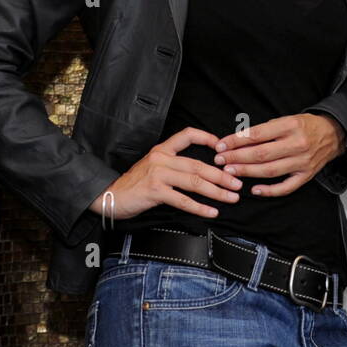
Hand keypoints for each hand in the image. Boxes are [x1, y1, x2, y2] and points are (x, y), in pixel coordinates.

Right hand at [88, 126, 242, 220]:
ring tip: (231, 197)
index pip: (187, 134)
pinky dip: (199, 207)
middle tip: (238, 183)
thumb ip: (172, 165)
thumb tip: (200, 173)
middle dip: (221, 175)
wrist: (108, 196)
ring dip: (216, 191)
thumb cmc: (134, 185)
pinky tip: (212, 212)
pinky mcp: (154, 190)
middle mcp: (161, 158)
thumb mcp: (152, 167)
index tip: (224, 147)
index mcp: (162, 149)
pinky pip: (182, 199)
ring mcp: (158, 174)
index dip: (207, 137)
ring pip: (194, 181)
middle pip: (198, 164)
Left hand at [213, 114, 344, 198]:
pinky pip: (286, 187)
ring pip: (270, 171)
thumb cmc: (306, 126)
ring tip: (230, 172)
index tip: (221, 144)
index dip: (236, 141)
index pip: (258, 134)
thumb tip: (238, 140)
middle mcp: (297, 144)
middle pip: (261, 154)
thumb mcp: (288, 119)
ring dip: (247, 172)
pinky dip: (269, 191)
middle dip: (237, 157)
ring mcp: (302, 162)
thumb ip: (266, 130)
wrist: (333, 134)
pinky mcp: (306, 176)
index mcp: (291, 126)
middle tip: (220, 160)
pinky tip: (254, 190)